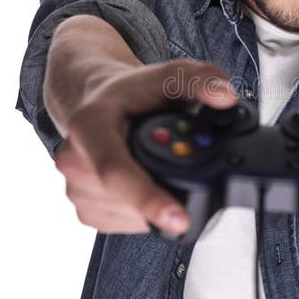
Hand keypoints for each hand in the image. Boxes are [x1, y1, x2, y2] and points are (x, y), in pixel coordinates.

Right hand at [52, 59, 237, 235]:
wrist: (98, 103)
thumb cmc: (133, 93)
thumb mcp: (171, 75)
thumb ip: (203, 80)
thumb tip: (225, 98)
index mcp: (88, 124)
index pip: (116, 170)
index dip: (148, 198)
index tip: (181, 219)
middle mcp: (73, 161)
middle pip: (133, 198)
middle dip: (170, 189)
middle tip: (189, 163)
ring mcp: (77, 191)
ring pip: (135, 215)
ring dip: (161, 198)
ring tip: (160, 162)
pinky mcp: (88, 213)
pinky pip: (132, 223)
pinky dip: (151, 209)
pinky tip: (150, 178)